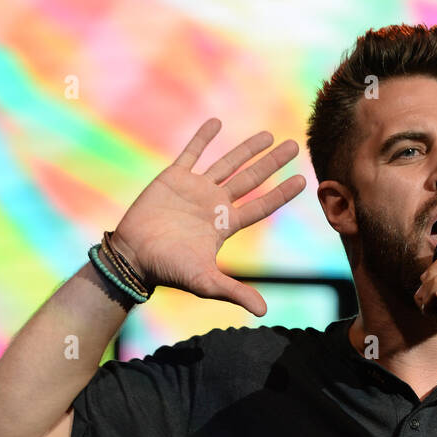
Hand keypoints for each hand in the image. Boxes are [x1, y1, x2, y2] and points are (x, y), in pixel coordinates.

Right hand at [110, 119, 305, 315]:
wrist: (134, 256)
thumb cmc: (169, 270)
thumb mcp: (206, 283)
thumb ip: (235, 293)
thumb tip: (263, 313)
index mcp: (225, 225)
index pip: (261, 207)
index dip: (281, 194)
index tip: (302, 180)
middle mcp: (214, 205)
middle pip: (251, 180)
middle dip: (272, 163)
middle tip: (293, 146)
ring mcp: (195, 189)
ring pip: (227, 164)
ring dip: (247, 149)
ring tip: (268, 135)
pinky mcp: (173, 178)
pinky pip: (191, 153)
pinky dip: (203, 138)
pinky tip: (217, 123)